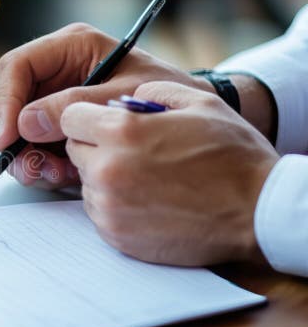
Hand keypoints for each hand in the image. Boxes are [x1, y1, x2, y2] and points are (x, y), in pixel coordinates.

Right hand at [0, 23, 209, 188]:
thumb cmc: (168, 99)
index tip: (8, 138)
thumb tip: (25, 123)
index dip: (5, 102)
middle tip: (33, 166)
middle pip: (4, 98)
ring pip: (12, 127)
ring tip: (58, 173)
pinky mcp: (54, 127)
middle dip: (12, 136)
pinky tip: (65, 174)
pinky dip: (40, 165)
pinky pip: (29, 146)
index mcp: (70, 47)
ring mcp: (51, 100)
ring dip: (27, 156)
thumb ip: (76, 107)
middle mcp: (54, 71)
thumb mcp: (123, 99)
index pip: (16, 67)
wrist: (191, 124)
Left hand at [62, 81, 279, 265]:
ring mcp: (109, 206)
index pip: (69, 117)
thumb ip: (152, 91)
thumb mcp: (199, 103)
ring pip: (85, 183)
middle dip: (95, 147)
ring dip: (104, 178)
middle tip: (131, 151)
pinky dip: (114, 205)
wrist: (256, 212)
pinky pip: (97, 212)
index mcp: (122, 132)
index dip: (87, 118)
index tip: (103, 123)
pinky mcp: (115, 235)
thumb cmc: (232, 156)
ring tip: (145, 177)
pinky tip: (147, 200)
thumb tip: (126, 97)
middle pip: (74, 151)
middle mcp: (107, 169)